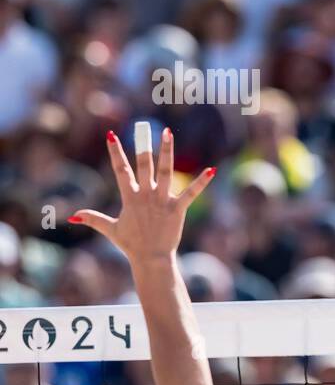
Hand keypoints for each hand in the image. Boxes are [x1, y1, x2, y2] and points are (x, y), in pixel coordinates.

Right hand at [70, 128, 213, 264]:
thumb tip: (72, 216)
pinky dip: (202, 181)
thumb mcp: (110, 229)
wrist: (151, 258)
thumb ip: (93, 218)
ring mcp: (162, 200)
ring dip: (167, 152)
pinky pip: (192, 192)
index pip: (120, 170)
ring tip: (168, 134)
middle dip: (142, 146)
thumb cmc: (131, 244)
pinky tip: (212, 170)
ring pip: (165, 171)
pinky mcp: (178, 208)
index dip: (116, 153)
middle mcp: (145, 195)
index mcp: (129, 197)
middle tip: (142, 127)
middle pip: (143, 165)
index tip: (111, 136)